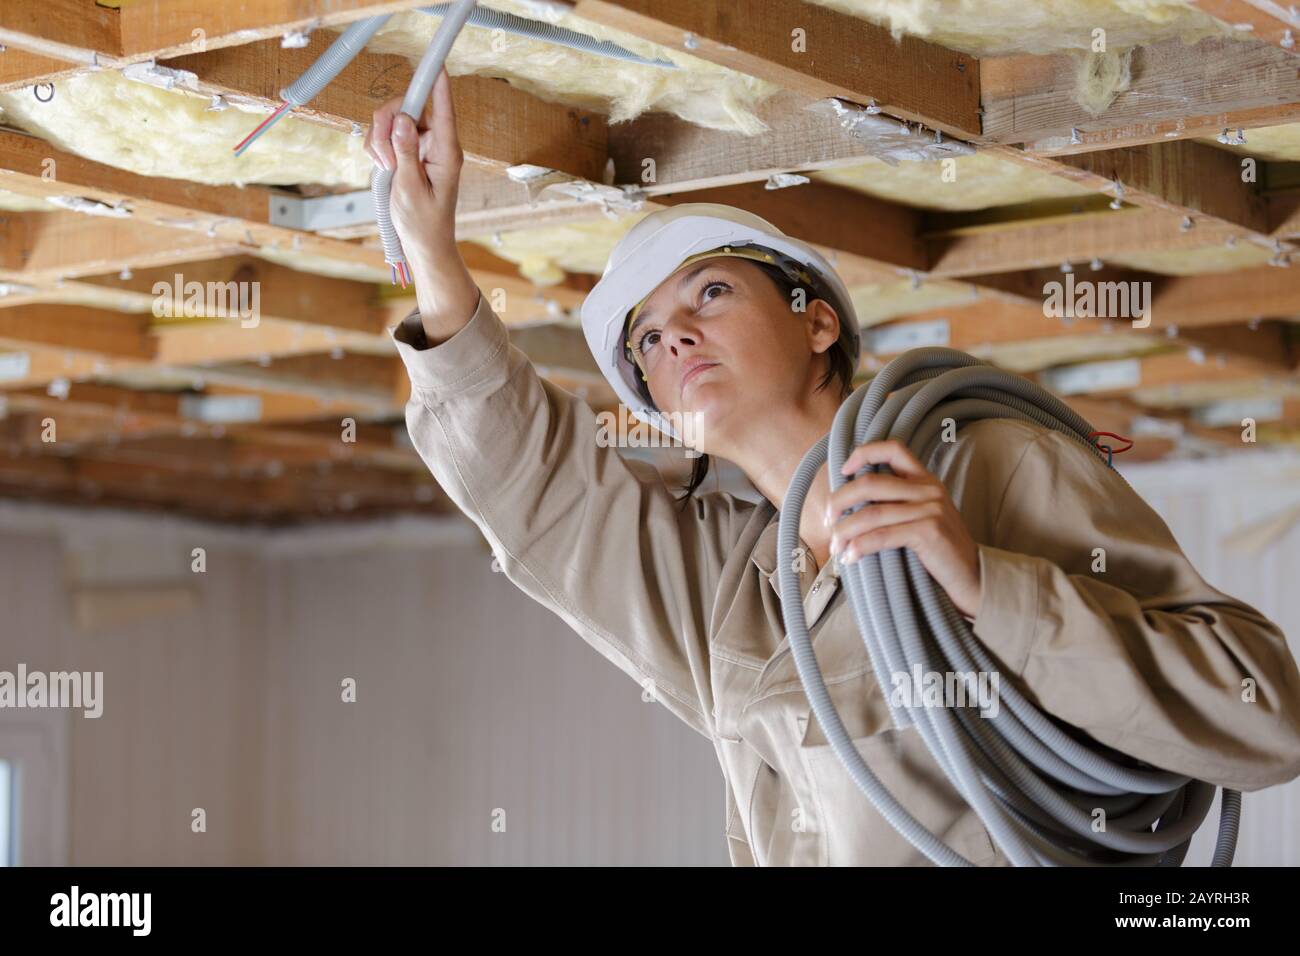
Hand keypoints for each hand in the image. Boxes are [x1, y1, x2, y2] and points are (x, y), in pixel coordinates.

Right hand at [365, 66, 477, 342]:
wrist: (423, 243)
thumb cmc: (423, 222)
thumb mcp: (410, 189)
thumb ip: (406, 153)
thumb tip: (403, 118)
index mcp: (445, 151)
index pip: (442, 110)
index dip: (438, 84)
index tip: (437, 63)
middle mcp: (435, 142)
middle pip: (405, 106)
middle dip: (385, 126)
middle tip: (383, 158)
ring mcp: (421, 144)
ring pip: (391, 118)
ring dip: (379, 140)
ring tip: (385, 169)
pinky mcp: (408, 150)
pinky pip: (385, 133)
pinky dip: (377, 147)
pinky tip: (383, 168)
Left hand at [825, 440, 982, 618]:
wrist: (973, 576)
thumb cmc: (939, 551)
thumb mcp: (921, 518)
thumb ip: (895, 505)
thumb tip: (847, 507)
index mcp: (926, 480)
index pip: (894, 448)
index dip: (864, 453)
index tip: (843, 470)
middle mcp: (929, 490)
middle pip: (870, 483)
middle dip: (840, 501)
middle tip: (828, 520)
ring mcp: (930, 509)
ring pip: (871, 513)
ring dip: (845, 531)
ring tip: (835, 547)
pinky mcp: (929, 532)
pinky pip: (882, 536)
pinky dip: (860, 547)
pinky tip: (850, 557)